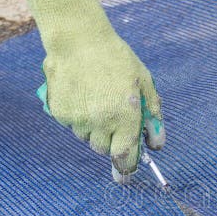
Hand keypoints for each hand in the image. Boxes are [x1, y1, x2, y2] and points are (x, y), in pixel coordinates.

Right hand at [23, 0, 164, 174]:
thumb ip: (152, 116)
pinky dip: (77, 117)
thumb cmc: (116, 58)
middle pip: (104, 149)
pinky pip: (71, 126)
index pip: (124, 156)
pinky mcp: (59, 112)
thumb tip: (156, 144)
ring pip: (87, 138)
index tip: (125, 176)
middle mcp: (100, 121)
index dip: (126, 168)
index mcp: (125, 115)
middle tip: (113, 117)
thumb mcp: (143, 83)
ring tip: (96, 100)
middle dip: (111, 140)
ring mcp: (77, 118)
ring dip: (94, 128)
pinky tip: (81, 95)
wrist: (77, 39)